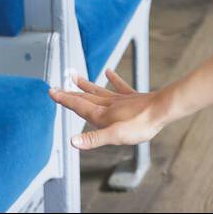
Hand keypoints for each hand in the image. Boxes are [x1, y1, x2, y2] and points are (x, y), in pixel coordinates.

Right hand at [49, 68, 168, 148]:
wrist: (162, 110)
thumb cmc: (140, 125)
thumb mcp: (115, 137)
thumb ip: (93, 139)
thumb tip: (72, 141)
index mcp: (102, 114)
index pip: (79, 105)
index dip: (64, 99)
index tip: (51, 91)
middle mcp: (109, 104)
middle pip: (85, 98)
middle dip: (70, 93)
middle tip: (56, 87)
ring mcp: (120, 99)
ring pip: (98, 91)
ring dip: (85, 85)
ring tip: (74, 76)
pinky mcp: (132, 98)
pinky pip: (120, 86)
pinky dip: (113, 79)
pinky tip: (109, 71)